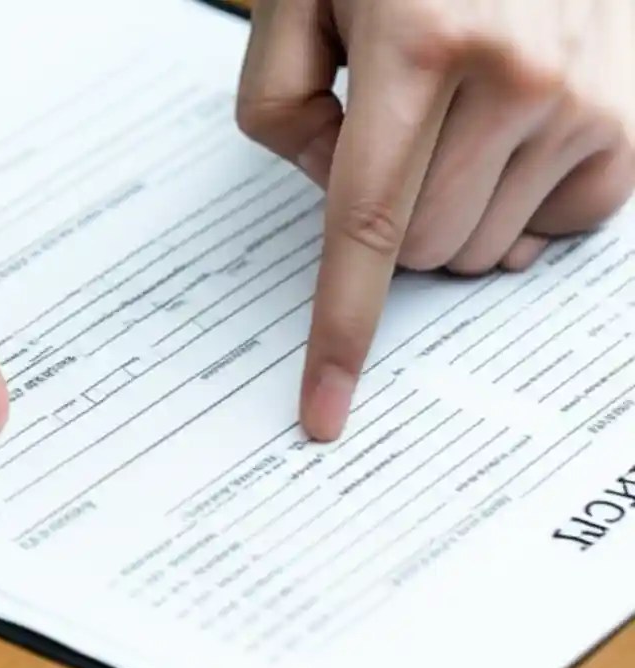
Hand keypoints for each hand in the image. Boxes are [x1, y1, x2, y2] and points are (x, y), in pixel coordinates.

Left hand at [236, 0, 634, 440]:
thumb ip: (282, 106)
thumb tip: (337, 198)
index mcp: (417, 42)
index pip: (364, 226)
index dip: (342, 331)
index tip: (325, 411)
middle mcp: (516, 74)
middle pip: (422, 249)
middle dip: (388, 223)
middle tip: (391, 142)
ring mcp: (585, 96)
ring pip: (485, 248)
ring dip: (449, 212)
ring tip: (451, 122)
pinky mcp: (630, 115)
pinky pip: (556, 226)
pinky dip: (515, 203)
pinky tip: (505, 134)